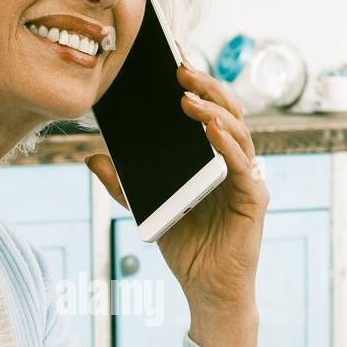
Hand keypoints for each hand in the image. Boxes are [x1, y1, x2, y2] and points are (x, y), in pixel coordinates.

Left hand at [85, 61, 268, 315]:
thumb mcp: (145, 207)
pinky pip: (244, 167)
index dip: (195, 82)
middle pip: (228, 110)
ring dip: (214, 111)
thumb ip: (122, 182)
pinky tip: (212, 131)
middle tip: (178, 68)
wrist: (207, 288)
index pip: (208, 109)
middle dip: (205, 85)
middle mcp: (234, 161)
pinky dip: (229, 146)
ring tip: (188, 97)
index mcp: (212, 156)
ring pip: (239, 132)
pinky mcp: (254, 200)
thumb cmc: (185, 245)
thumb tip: (92, 155)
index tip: (172, 58)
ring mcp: (247, 178)